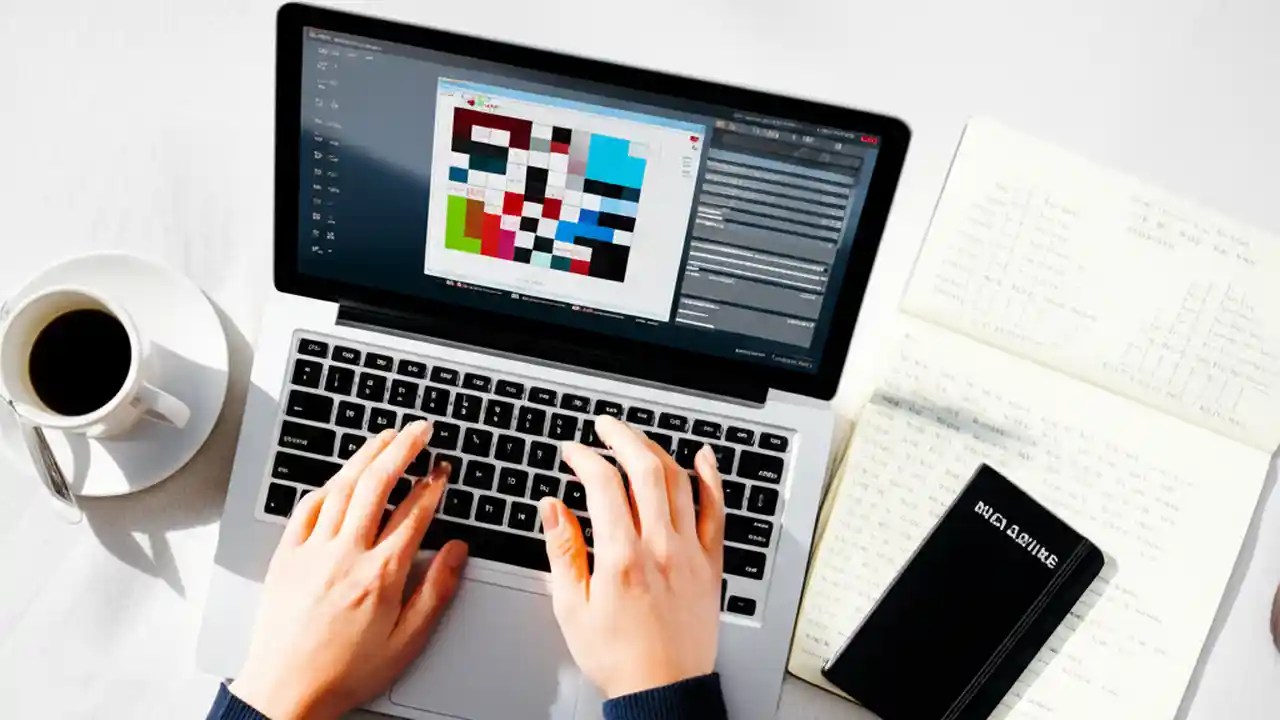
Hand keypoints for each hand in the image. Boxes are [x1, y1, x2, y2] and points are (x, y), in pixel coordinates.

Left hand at [230, 421, 468, 719]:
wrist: (285, 693)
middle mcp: (345, 554)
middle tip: (419, 430)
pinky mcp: (286, 557)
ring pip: (342, 488)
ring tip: (384, 436)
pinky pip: (306, 508)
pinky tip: (339, 477)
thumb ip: (437, 592)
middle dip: (402, 449)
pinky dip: (326, 486)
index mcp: (381, 574)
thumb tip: (458, 552)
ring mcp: (312, 552)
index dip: (433, 485)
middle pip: (377, 485)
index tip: (442, 469)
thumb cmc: (343, 673)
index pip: (414, 513)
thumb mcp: (407, 642)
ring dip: (366, 456)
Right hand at [540, 415, 725, 697]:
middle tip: (604, 426)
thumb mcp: (573, 609)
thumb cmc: (618, 658)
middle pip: (645, 469)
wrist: (664, 691)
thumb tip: (552, 508)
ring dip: (657, 450)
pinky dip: (711, 478)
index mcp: (621, 558)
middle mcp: (660, 547)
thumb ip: (563, 551)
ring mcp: (690, 552)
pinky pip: (716, 509)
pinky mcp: (711, 563)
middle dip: (622, 437)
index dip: (584, 458)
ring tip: (637, 440)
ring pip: (679, 481)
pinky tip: (702, 458)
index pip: (603, 485)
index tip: (572, 452)